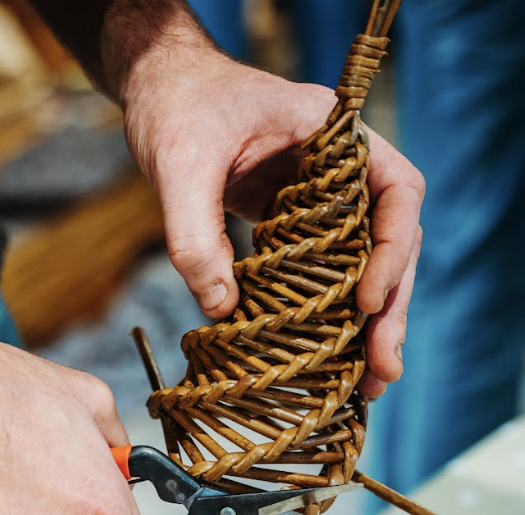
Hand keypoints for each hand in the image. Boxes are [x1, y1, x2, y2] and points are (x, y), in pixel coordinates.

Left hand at [122, 51, 424, 397]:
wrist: (158, 91)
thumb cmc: (176, 108)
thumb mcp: (179, 166)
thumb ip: (194, 234)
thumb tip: (220, 308)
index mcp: (336, 134)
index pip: (397, 190)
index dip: (391, 249)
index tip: (367, 301)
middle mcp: (341, 169)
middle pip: (389, 241)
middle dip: (389, 307)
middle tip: (382, 370)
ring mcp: (322, 200)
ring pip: (363, 263)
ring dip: (369, 322)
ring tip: (370, 382)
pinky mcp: (295, 226)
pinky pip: (326, 272)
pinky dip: (331, 315)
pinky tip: (331, 358)